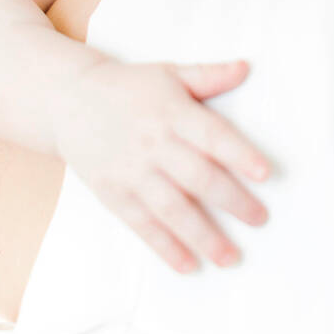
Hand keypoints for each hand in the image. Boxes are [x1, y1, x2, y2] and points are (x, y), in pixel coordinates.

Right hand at [55, 57, 268, 273]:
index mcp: (172, 112)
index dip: (240, 154)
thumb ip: (208, 76)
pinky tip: (188, 265)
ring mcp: (131, 172)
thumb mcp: (168, 73)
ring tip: (230, 257)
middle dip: (232, 201)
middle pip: (197, 177)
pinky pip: (142, 226)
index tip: (265, 173)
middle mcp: (153, 144)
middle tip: (260, 219)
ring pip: (172, 209)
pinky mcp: (113, 194)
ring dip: (203, 236)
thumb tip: (245, 68)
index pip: (212, 135)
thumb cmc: (128, 87)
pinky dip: (165, 248)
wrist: (67, 100)